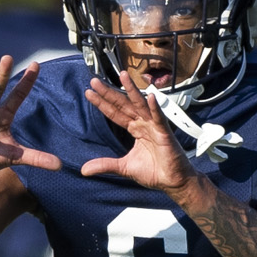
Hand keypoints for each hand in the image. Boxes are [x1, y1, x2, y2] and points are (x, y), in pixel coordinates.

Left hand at [80, 74, 199, 196]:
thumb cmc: (154, 171)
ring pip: (140, 104)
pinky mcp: (165, 134)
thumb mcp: (124, 167)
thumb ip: (105, 165)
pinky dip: (154, 108)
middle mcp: (144, 124)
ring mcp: (154, 126)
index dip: (103, 103)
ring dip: (131, 90)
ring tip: (122, 75)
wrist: (173, 181)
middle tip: (95, 81)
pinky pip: (159, 118)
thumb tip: (84, 170)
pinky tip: (149, 97)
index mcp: (135, 129)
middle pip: (123, 104)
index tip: (89, 93)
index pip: (115, 113)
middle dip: (109, 93)